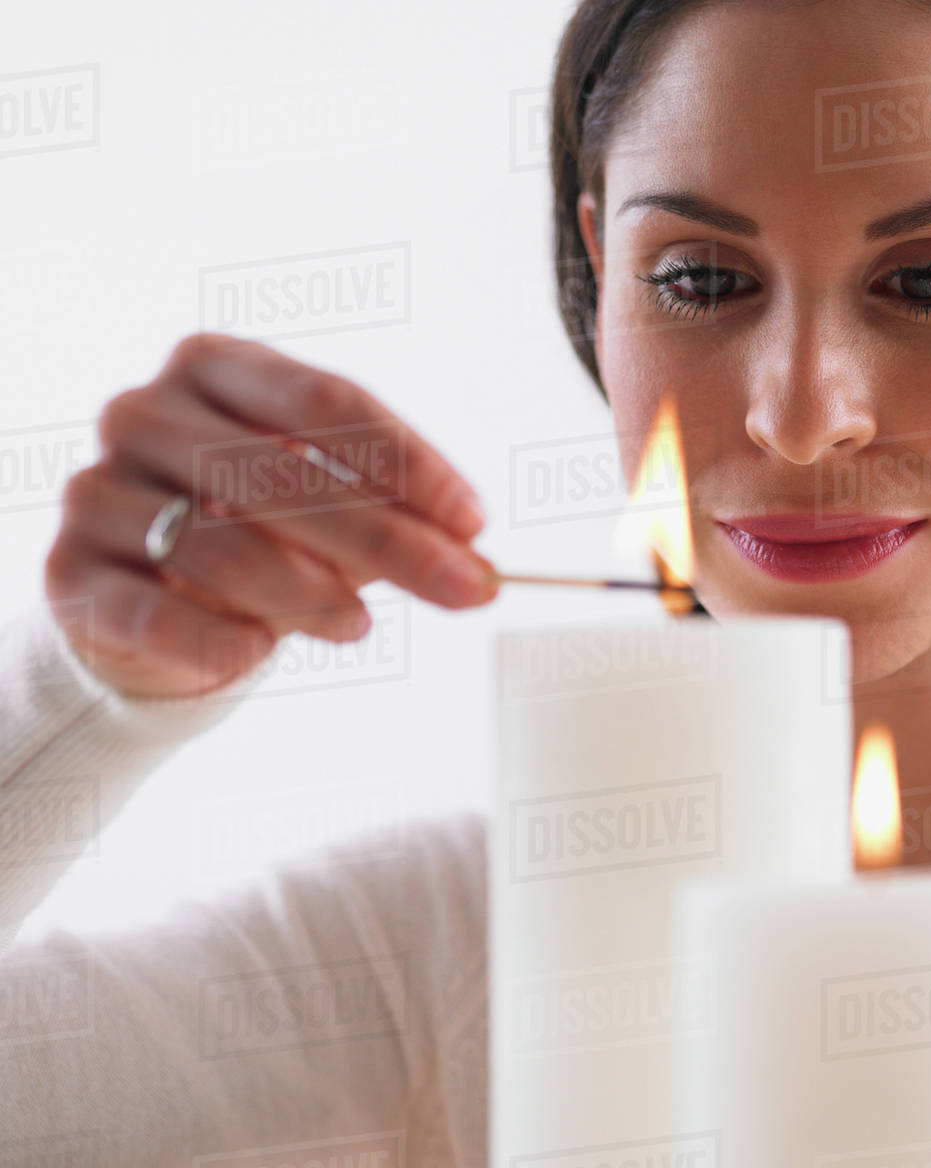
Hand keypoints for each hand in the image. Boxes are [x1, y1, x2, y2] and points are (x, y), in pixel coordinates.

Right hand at [44, 332, 499, 698]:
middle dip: (392, 541)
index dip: (410, 463)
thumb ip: (392, 519)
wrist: (144, 600)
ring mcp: (96, 488)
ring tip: (359, 626)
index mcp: (216, 367)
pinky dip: (222, 640)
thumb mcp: (325, 509)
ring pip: (225, 546)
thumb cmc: (251, 532)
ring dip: (312, 595)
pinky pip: (157, 612)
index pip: (326, 399)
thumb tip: (471, 556)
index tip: (473, 523)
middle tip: (466, 589)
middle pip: (285, 474)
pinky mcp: (69, 572)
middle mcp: (144, 412)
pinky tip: (258, 651)